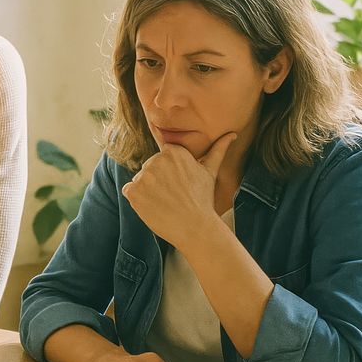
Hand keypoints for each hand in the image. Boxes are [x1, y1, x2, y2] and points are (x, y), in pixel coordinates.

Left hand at [121, 132, 235, 248]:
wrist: (194, 227)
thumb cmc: (203, 199)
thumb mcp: (210, 171)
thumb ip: (217, 150)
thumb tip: (232, 134)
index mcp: (172, 151)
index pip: (161, 159)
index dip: (170, 174)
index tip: (179, 185)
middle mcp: (156, 160)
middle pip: (149, 169)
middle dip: (158, 182)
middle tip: (174, 195)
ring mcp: (143, 176)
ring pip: (139, 181)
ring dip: (148, 191)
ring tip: (165, 202)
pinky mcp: (133, 191)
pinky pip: (129, 191)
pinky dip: (137, 200)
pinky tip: (153, 206)